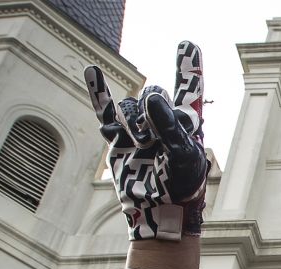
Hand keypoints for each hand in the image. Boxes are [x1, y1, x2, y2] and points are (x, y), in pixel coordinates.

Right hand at [86, 41, 208, 240]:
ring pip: (130, 106)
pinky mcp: (118, 139)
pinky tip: (91, 70)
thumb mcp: (184, 155)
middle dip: (151, 110)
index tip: (189, 44)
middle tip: (153, 136)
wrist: (158, 212)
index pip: (189, 88)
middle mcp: (162, 120)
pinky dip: (98, 92)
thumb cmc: (181, 186)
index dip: (188, 66)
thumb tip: (151, 97)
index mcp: (186, 122)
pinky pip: (105, 111)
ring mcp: (138, 128)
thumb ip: (169, 124)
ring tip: (141, 144)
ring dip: (133, 123)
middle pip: (153, 92)